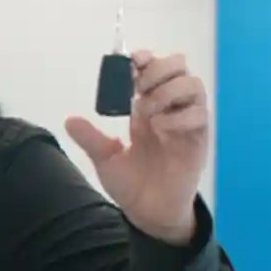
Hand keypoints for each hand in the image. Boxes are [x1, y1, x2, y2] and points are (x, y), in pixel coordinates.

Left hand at [64, 50, 207, 244]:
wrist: (149, 213)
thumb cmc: (131, 184)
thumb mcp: (105, 159)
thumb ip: (91, 138)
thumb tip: (70, 119)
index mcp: (145, 107)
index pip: (152, 67)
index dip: (143, 58)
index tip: (128, 61)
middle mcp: (168, 108)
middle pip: (178, 66)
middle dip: (158, 69)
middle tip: (138, 87)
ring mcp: (186, 122)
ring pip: (193, 84)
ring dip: (169, 91)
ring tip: (148, 112)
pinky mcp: (199, 139)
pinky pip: (199, 114)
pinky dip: (179, 116)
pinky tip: (161, 129)